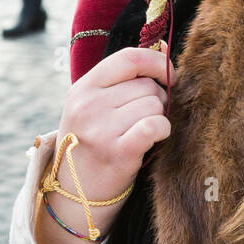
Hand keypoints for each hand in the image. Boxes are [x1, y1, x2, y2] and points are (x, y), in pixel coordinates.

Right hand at [36, 41, 174, 243]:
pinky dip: (162, 131)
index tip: (169, 75)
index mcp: (82, 88)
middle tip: (141, 120)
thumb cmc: (92, 144)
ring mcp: (100, 128)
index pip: (129, 57)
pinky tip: (152, 139)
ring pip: (155, 105)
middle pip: (147, 85)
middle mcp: (88, 105)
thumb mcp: (96, 105)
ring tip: (139, 133)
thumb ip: (126, 77)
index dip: (157, 62)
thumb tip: (167, 47)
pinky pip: (156, 125)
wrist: (75, 196)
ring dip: (157, 118)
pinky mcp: (117, 152)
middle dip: (156, 100)